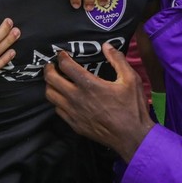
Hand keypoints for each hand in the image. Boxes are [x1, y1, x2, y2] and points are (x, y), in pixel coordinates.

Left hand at [44, 47, 150, 161]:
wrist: (132, 137)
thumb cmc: (132, 108)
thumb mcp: (131, 79)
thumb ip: (118, 60)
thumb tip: (106, 45)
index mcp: (89, 85)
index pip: (65, 66)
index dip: (61, 57)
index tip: (62, 54)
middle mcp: (77, 98)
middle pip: (51, 79)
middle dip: (49, 69)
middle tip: (52, 65)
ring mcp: (73, 112)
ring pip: (50, 95)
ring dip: (50, 85)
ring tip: (55, 80)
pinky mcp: (74, 124)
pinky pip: (58, 109)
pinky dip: (57, 101)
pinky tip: (64, 98)